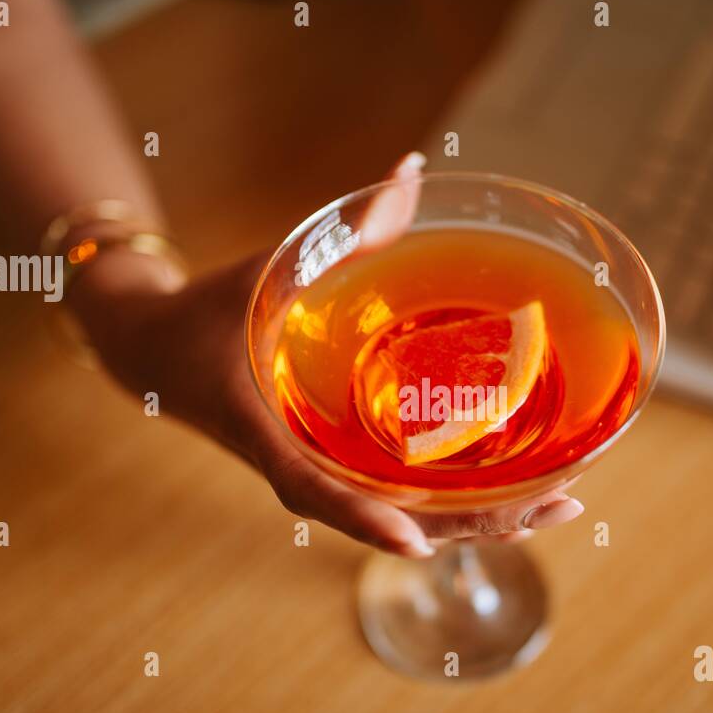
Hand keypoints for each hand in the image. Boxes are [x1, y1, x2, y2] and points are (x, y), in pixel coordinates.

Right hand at [65, 155, 585, 556]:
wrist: (152, 351)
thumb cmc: (205, 314)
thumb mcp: (264, 271)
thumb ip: (340, 233)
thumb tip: (410, 171)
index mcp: (263, 431)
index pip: (314, 489)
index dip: (365, 519)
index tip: (415, 542)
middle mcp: (298, 468)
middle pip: (390, 521)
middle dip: (473, 524)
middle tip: (557, 506)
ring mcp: (321, 476)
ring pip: (406, 521)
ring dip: (481, 522)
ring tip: (560, 508)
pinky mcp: (335, 471)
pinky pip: (401, 502)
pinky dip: (459, 503)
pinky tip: (519, 489)